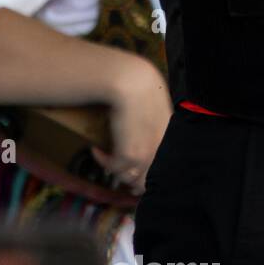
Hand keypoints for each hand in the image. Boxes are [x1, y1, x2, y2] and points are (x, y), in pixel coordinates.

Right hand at [93, 54, 171, 195]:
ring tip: (107, 160)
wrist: (133, 83)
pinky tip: (96, 150)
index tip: (134, 178)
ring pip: (128, 177)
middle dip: (130, 181)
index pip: (160, 170)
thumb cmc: (143, 91)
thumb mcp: (158, 110)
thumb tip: (145, 137)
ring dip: (115, 170)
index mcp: (168, 140)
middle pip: (144, 181)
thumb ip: (156, 127)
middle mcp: (159, 150)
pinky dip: (102, 161)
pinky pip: (113, 168)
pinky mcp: (128, 154)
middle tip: (118, 173)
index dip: (145, 178)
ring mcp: (145, 154)